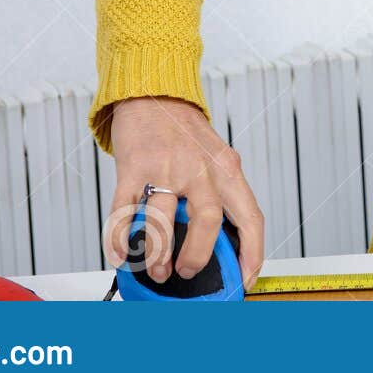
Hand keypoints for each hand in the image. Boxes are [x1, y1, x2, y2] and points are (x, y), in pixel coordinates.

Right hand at [103, 96, 265, 291]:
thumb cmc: (186, 133)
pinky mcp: (134, 166)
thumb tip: (223, 246)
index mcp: (228, 169)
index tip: (245, 279)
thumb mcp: (216, 159)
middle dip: (198, 255)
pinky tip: (121, 255)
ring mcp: (166, 166)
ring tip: (157, 270)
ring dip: (158, 254)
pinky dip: (120, 238)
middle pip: (209, 220)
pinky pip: (125, 210)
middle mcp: (201, 167)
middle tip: (188, 272)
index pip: (250, 217)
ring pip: (164, 220)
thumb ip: (221, 196)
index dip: (252, 253)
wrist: (154, 92)